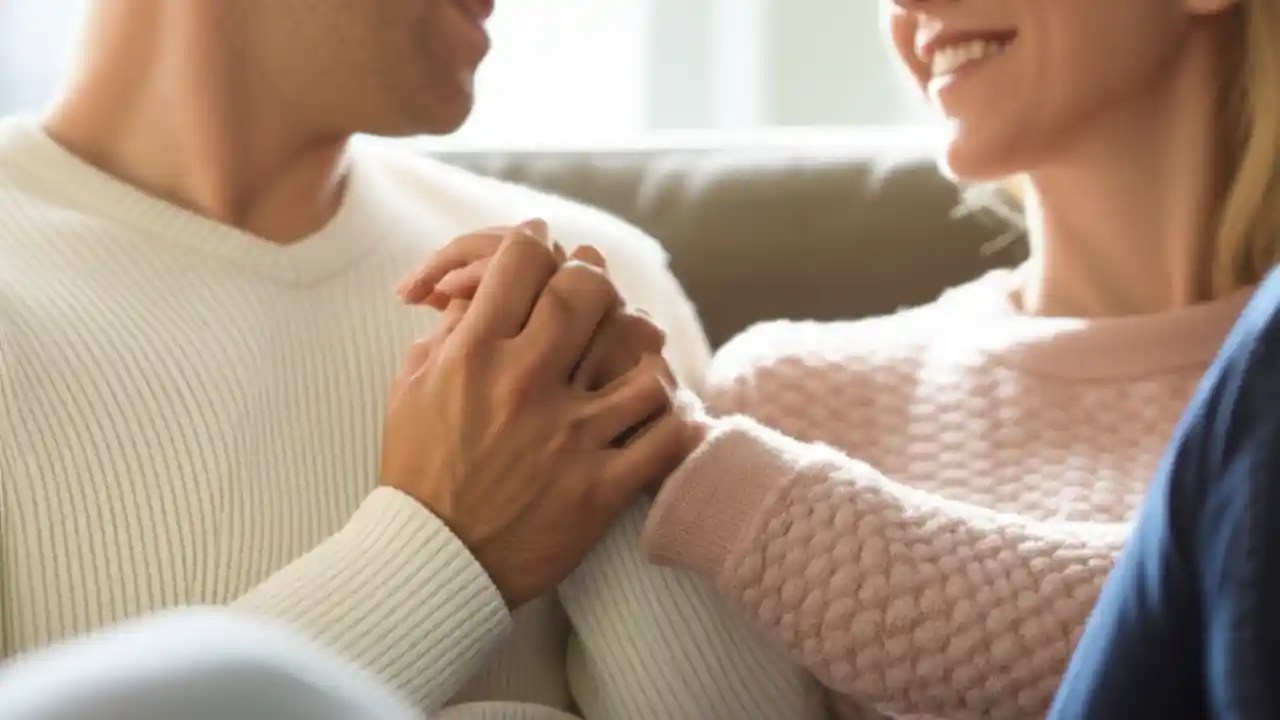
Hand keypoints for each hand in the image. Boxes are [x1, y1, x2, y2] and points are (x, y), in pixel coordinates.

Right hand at [381, 224, 691, 608]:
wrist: (433, 562)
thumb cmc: (421, 470)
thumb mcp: (412, 389)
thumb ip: (451, 331)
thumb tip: (488, 286)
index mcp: (472, 357)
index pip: (522, 260)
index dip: (535, 241)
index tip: (541, 248)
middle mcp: (524, 387)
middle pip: (588, 289)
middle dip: (592, 276)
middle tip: (589, 288)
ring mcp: (569, 438)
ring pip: (642, 357)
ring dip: (641, 349)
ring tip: (630, 354)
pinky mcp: (602, 489)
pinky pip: (667, 435)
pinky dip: (672, 416)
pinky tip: (655, 409)